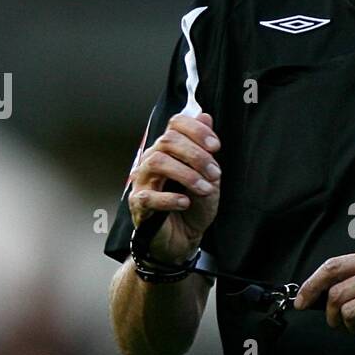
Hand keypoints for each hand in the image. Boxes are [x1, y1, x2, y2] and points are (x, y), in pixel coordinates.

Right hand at [129, 112, 220, 263]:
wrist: (184, 239)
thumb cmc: (194, 207)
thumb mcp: (208, 176)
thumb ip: (205, 149)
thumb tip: (205, 115)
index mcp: (169, 150)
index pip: (175, 124)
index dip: (196, 130)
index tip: (216, 146)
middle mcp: (152, 160)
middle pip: (167, 140)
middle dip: (196, 155)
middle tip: (215, 174)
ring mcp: (142, 181)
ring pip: (157, 161)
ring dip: (186, 174)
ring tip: (204, 188)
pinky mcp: (139, 205)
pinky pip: (149, 195)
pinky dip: (170, 198)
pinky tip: (186, 203)